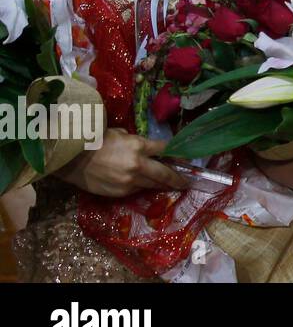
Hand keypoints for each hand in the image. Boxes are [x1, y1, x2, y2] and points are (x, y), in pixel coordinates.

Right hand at [56, 128, 187, 196]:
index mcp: (138, 146)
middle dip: (178, 178)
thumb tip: (147, 148)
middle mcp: (138, 165)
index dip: (175, 153)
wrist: (71, 158)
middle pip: (165, 173)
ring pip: (152, 184)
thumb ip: (136, 141)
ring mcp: (129, 181)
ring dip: (162, 185)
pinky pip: (137, 190)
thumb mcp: (120, 133)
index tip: (183, 157)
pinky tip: (145, 185)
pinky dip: (142, 187)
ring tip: (171, 185)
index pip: (165, 149)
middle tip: (187, 182)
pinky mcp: (120, 193)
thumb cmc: (94, 141)